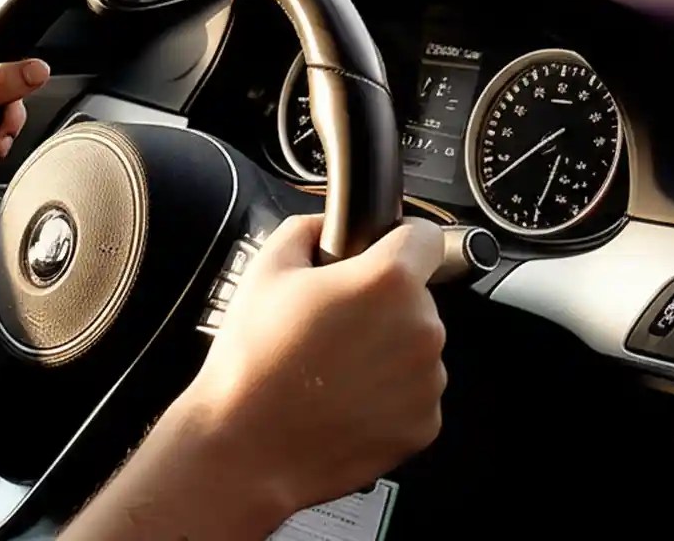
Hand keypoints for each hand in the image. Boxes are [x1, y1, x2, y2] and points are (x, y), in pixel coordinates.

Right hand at [179, 214, 445, 514]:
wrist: (246, 448)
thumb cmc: (253, 364)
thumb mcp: (267, 269)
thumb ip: (307, 229)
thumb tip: (325, 225)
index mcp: (388, 281)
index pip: (426, 236)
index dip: (399, 239)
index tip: (384, 251)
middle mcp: (420, 328)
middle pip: (415, 298)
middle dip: (381, 306)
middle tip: (331, 326)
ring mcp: (427, 381)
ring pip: (415, 347)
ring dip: (385, 352)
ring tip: (331, 369)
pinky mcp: (423, 424)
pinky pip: (413, 394)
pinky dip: (387, 396)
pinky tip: (343, 400)